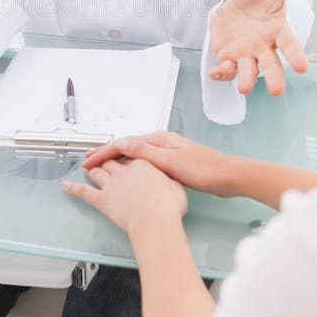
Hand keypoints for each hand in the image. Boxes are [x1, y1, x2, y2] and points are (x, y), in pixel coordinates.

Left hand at [63, 158, 186, 233]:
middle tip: (102, 156)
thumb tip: (172, 179)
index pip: (130, 155)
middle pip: (112, 161)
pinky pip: (84, 192)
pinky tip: (66, 186)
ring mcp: (111, 185)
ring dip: (92, 168)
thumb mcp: (176, 185)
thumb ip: (170, 179)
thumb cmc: (168, 206)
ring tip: (87, 166)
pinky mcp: (102, 200)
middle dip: (106, 158)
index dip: (126, 155)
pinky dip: (74, 188)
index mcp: (142, 164)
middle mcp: (124, 172)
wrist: (155, 220)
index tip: (124, 154)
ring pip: (98, 172)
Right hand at [82, 131, 235, 196]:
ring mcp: (167, 152)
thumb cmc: (204, 169)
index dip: (103, 152)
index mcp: (159, 139)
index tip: (88, 160)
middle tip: (88, 161)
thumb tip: (121, 143)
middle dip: (106, 153)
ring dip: (116, 158)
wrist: (229, 176)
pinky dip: (130, 165)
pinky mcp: (172, 162)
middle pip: (126, 146)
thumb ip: (144, 153)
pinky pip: (143, 161)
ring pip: (134, 153)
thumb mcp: (170, 162)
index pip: (124, 143)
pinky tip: (128, 172)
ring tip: (101, 165)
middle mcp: (161, 142)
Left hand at [209, 0, 311, 94]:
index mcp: (278, 31)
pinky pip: (226, 69)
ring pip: (248, 72)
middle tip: (276, 91)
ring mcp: (246, 54)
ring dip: (246, 80)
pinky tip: (215, 72)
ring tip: (244, 88)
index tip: (302, 67)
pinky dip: (222, 73)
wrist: (233, 2)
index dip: (296, 56)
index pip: (290, 45)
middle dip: (274, 78)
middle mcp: (264, 47)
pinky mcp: (229, 57)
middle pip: (271, 66)